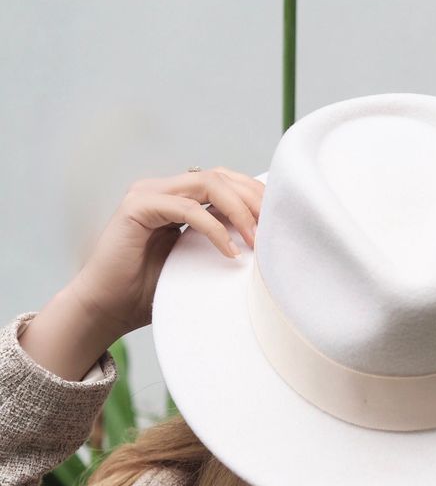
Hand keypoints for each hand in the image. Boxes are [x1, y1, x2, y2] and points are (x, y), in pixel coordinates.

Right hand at [19, 167, 263, 380]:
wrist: (106, 310)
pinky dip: (214, 229)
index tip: (278, 222)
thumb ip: (220, 243)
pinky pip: (187, 208)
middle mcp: (162, 189)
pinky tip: (230, 253)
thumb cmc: (148, 293)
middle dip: (253, 199)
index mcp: (176, 198)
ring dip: (239, 210)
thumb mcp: (196, 263)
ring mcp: (148, 194)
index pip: (224, 181)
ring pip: (208, 183)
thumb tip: (264, 243)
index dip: (254, 196)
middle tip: (274, 228)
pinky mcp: (137, 208)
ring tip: (256, 241)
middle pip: (221, 175)